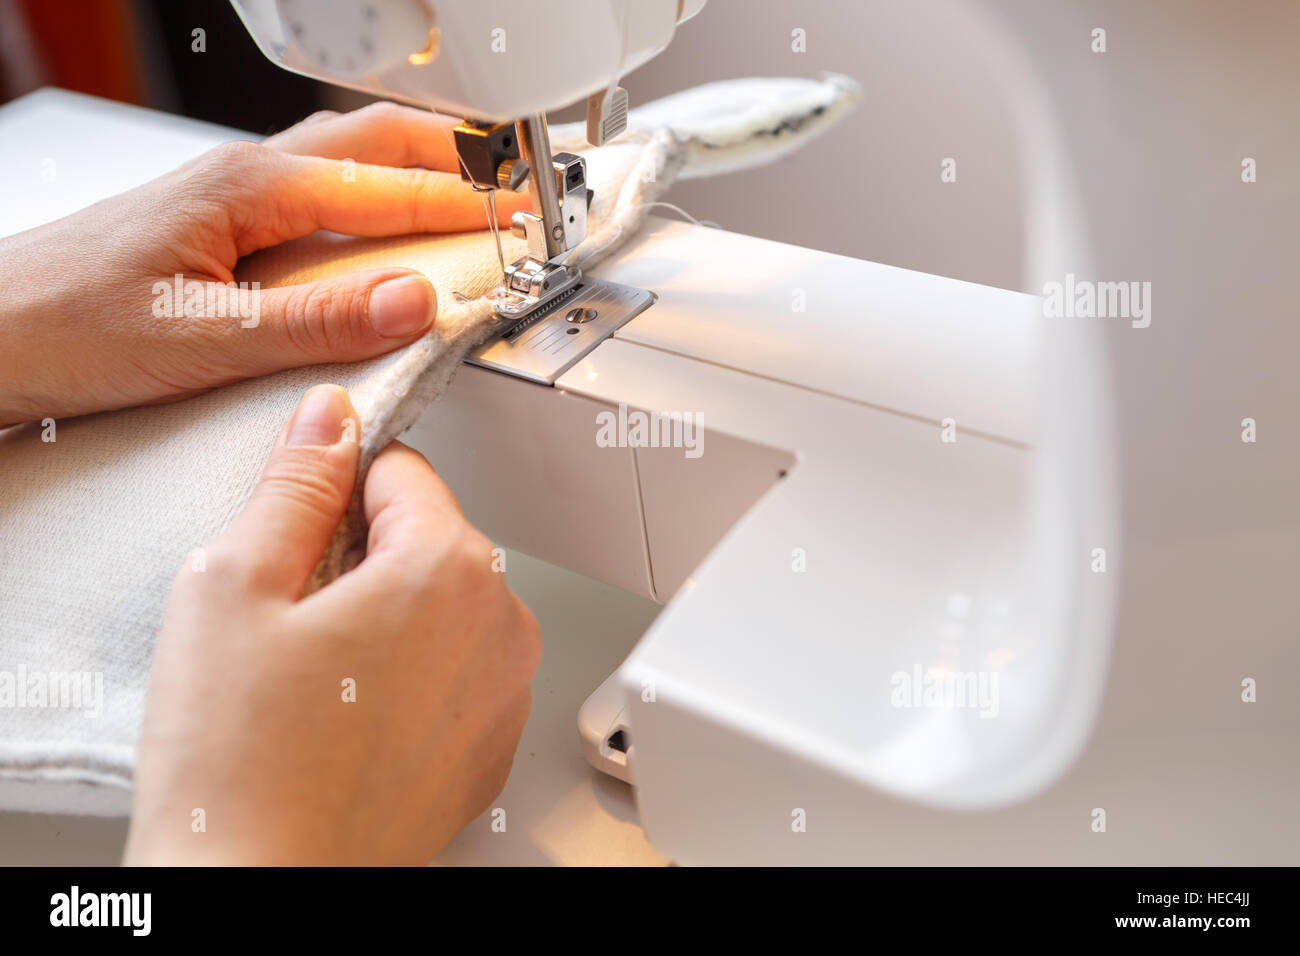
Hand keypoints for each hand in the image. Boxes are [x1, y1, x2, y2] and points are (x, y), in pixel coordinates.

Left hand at [0, 103, 528, 426]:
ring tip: (466, 204)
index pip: (384, 186)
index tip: (519, 218)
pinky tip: (378, 243)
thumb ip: (312, 323)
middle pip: (373, 141)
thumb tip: (410, 303)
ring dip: (412, 172)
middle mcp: (241, 176)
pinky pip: (315, 197)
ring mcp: (229, 196)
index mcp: (247, 188)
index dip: (463, 204)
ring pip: (345, 162)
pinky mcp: (218, 225)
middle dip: (452, 156)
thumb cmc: (58, 324)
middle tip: (511, 187)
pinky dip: (370, 204)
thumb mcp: (199, 337)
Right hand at [123, 385, 540, 864]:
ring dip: (386, 617)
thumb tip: (330, 420)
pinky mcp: (489, 749)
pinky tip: (345, 718)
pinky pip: (454, 673)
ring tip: (315, 678)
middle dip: (361, 555)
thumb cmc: (243, 766)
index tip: (298, 524)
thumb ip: (295, 485)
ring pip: (443, 606)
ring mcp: (503, 693)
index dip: (334, 488)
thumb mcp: (234, 586)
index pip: (401, 469)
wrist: (266, 894)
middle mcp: (500, 625)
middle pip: (429, 538)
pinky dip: (408, 677)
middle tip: (290, 617)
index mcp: (449, 567)